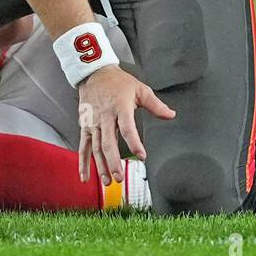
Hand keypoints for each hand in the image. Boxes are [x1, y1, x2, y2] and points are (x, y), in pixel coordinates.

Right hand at [77, 65, 175, 184]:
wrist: (94, 73)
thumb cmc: (118, 82)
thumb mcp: (140, 89)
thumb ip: (156, 104)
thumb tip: (171, 115)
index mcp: (120, 107)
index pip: (127, 127)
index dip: (134, 142)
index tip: (141, 155)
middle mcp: (105, 117)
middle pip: (108, 142)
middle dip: (113, 161)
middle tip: (120, 177)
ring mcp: (93, 123)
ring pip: (95, 147)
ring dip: (100, 166)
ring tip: (108, 181)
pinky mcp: (85, 126)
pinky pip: (83, 146)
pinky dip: (83, 162)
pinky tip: (86, 176)